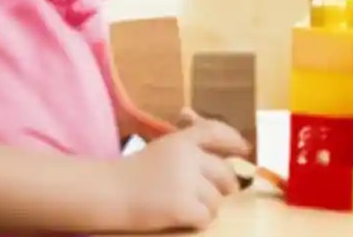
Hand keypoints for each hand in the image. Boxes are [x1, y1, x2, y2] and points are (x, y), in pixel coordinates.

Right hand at [115, 109, 251, 231]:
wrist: (107, 193)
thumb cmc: (131, 174)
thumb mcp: (161, 149)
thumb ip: (187, 145)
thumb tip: (216, 140)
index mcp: (182, 141)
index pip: (215, 132)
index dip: (234, 140)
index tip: (244, 149)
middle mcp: (188, 158)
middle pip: (226, 173)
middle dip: (225, 186)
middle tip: (215, 194)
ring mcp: (186, 182)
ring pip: (217, 200)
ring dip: (208, 207)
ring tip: (189, 207)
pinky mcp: (181, 206)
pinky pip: (206, 217)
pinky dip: (199, 221)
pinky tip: (185, 218)